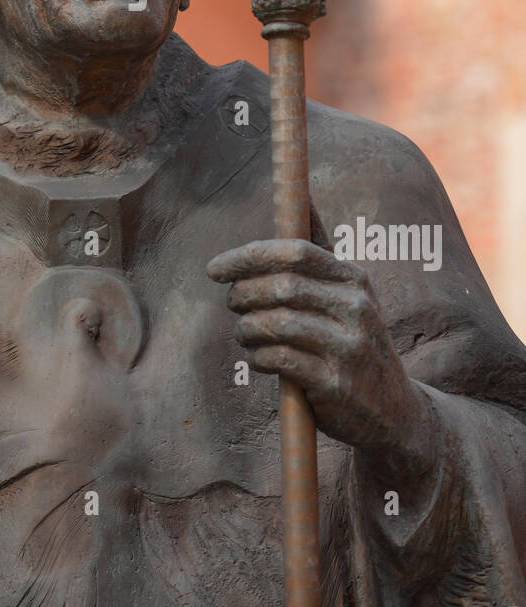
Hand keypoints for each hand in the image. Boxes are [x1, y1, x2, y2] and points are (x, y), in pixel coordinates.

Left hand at [207, 238, 436, 485]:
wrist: (392, 410)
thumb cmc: (353, 341)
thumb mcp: (349, 294)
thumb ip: (320, 252)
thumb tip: (300, 195)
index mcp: (354, 278)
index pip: (294, 251)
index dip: (248, 256)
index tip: (214, 268)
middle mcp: (356, 307)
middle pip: (281, 286)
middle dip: (243, 294)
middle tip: (231, 304)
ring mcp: (348, 346)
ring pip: (276, 323)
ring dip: (246, 328)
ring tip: (244, 333)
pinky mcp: (335, 383)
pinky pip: (279, 359)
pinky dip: (258, 357)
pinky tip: (258, 358)